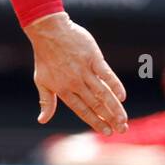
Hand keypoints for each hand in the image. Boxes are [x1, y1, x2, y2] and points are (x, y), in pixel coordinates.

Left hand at [27, 12, 127, 134]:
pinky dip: (115, 85)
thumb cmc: (45, 57)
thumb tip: (42, 120)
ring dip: (114, 108)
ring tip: (123, 120)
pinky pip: (106, 74)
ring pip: (102, 93)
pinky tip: (122, 96)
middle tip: (121, 130)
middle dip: (110, 119)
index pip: (82, 110)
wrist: (48, 31)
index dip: (95, 122)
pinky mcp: (93, 57)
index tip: (106, 132)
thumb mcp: (41, 81)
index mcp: (63, 90)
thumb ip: (46, 102)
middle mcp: (75, 82)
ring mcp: (84, 70)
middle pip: (95, 105)